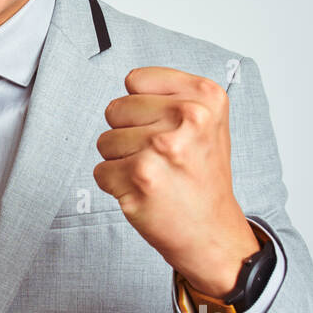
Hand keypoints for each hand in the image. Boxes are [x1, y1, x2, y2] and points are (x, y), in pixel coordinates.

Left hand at [93, 67, 258, 297]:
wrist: (212, 232)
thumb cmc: (202, 176)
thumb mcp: (208, 121)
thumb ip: (172, 94)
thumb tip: (129, 83)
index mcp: (205, 96)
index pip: (135, 80)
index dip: (141, 106)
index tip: (164, 126)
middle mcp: (188, 117)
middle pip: (115, 108)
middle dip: (128, 133)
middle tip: (158, 156)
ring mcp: (162, 147)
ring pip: (104, 141)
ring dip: (121, 160)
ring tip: (153, 174)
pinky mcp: (140, 178)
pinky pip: (100, 170)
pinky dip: (115, 185)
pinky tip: (144, 191)